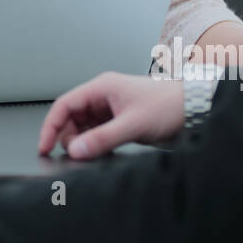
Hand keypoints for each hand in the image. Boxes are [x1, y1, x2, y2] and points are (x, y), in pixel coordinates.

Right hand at [37, 72, 183, 159]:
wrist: (197, 107)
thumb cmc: (169, 105)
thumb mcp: (133, 124)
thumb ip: (103, 139)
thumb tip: (76, 150)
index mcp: (102, 87)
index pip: (64, 105)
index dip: (51, 126)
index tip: (45, 146)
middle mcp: (104, 96)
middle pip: (71, 117)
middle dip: (68, 137)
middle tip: (75, 155)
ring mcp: (112, 108)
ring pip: (84, 126)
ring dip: (83, 141)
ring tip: (92, 154)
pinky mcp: (120, 120)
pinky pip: (98, 132)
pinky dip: (95, 143)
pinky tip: (102, 151)